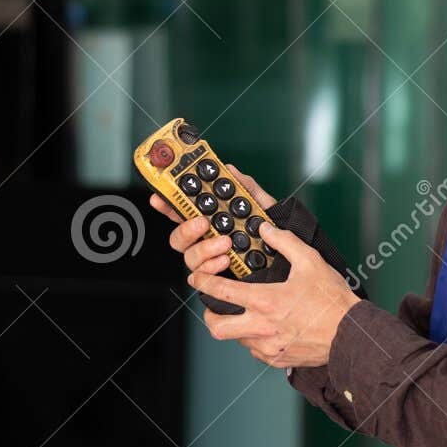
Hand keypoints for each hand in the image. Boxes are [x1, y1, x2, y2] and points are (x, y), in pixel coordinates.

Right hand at [149, 163, 277, 277]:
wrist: (287, 257)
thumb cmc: (269, 231)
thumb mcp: (260, 204)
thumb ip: (245, 187)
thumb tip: (229, 169)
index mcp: (209, 220)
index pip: (180, 211)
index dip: (166, 204)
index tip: (158, 197)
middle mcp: (204, 240)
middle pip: (178, 237)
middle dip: (186, 229)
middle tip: (203, 222)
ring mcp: (209, 259)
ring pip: (189, 256)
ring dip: (205, 248)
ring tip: (225, 242)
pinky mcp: (216, 277)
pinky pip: (203, 275)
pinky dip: (212, 266)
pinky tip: (226, 259)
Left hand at [188, 222, 357, 368]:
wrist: (351, 335)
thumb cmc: (332, 299)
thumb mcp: (310, 262)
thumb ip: (284, 242)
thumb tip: (265, 228)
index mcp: (265, 301)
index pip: (221, 291)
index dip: (203, 282)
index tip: (195, 278)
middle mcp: (261, 328)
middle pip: (217, 326)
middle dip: (210, 314)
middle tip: (214, 304)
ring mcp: (268, 347)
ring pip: (236, 339)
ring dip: (236, 326)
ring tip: (247, 313)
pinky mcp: (276, 360)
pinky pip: (255, 351)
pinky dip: (254, 339)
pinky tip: (267, 328)